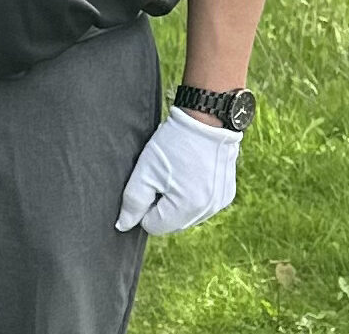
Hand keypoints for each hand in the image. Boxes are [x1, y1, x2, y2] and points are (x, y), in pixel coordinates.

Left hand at [116, 108, 241, 234]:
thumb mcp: (145, 172)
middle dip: (160, 205)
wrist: (206, 121)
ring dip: (176, 202)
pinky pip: (201, 205)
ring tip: (175, 173)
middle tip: (160, 177)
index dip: (143, 207)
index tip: (147, 184)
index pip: (154, 226)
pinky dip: (192, 195)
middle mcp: (208, 211)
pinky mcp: (226, 194)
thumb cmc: (172, 145)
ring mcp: (220, 203)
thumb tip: (122, 226)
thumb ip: (132, 202)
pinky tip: (189, 173)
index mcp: (188, 208)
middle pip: (171, 223)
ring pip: (186, 215)